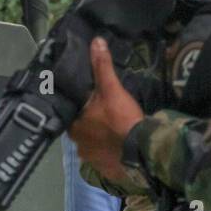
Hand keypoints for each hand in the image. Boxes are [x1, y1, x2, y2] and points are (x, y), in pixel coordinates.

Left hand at [68, 37, 143, 184]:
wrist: (141, 153)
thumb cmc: (121, 119)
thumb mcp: (112, 89)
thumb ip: (102, 66)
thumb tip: (95, 41)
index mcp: (74, 125)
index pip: (69, 113)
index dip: (78, 107)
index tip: (89, 102)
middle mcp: (77, 144)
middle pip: (80, 130)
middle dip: (89, 123)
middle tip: (103, 114)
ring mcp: (90, 160)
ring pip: (90, 145)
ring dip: (98, 139)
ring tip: (111, 130)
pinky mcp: (104, 170)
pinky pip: (102, 158)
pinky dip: (107, 152)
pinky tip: (117, 146)